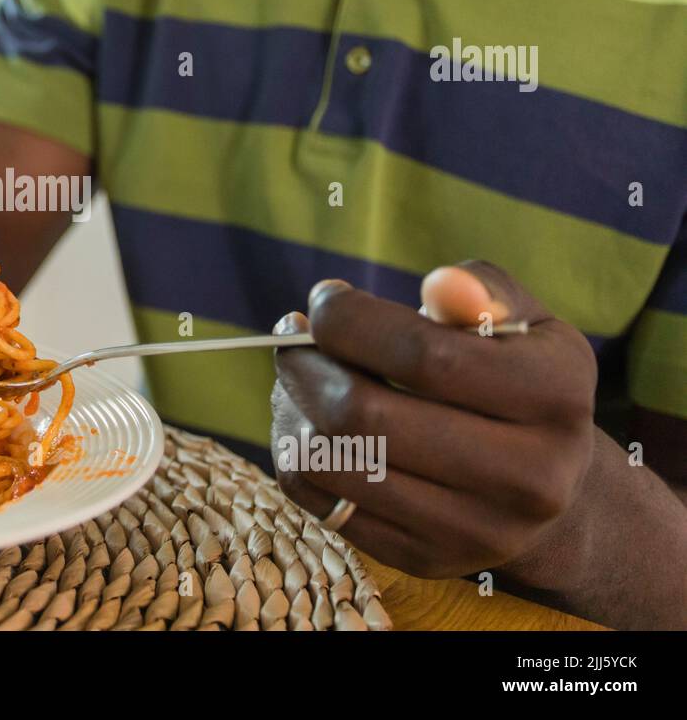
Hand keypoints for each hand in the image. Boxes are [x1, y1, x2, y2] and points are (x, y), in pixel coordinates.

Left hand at [270, 260, 596, 581]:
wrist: (546, 484)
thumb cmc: (515, 376)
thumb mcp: (518, 321)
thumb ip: (479, 291)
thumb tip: (440, 285)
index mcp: (553, 398)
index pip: (422, 356)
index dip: (350, 320)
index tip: (325, 299)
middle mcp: (527, 477)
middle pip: (363, 416)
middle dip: (305, 364)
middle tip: (293, 338)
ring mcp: (475, 529)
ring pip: (329, 463)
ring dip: (291, 407)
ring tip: (298, 377)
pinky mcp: (426, 559)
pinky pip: (321, 502)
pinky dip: (295, 452)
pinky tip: (307, 421)